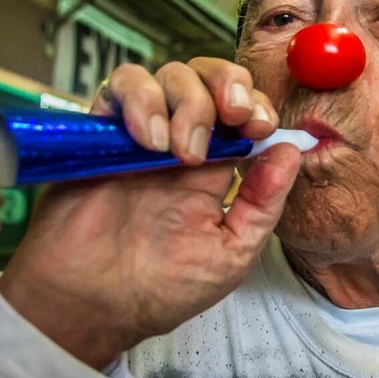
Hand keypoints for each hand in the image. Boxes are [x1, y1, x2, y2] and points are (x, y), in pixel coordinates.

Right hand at [0, 59, 300, 368]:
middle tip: (232, 116)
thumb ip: (263, 203)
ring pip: (170, 73)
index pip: (244, 110)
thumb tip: (289, 151)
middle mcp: (181, 142)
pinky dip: (140, 99)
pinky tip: (147, 142)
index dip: (257, 105)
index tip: (259, 126)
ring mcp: (142, 133)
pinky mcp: (102, 129)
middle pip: (211, 77)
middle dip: (228, 84)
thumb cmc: (160, 289)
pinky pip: (120, 84)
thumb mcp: (230, 254)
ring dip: (187, 100)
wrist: (89, 304)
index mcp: (217, 168)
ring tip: (177, 151)